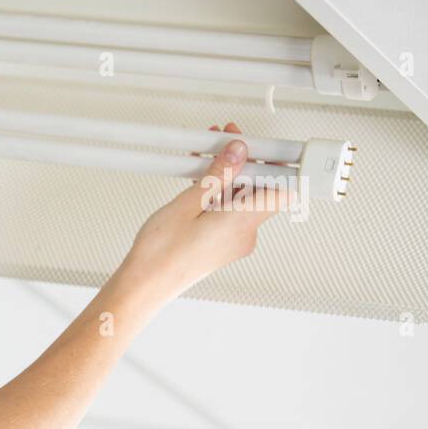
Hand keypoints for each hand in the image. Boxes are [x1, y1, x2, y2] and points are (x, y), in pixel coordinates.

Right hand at [114, 122, 288, 303]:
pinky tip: (201, 183)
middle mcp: (245, 235)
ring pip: (243, 200)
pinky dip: (219, 195)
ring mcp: (235, 241)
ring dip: (228, 179)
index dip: (278, 164)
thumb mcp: (187, 204)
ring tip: (206, 160)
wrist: (144, 285)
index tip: (263, 147)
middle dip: (245, 164)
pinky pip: (230, 213)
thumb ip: (217, 176)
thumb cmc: (160, 254)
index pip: (283, 189)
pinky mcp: (223, 245)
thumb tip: (238, 153)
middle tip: (227, 143)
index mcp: (242, 223)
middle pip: (261, 190)